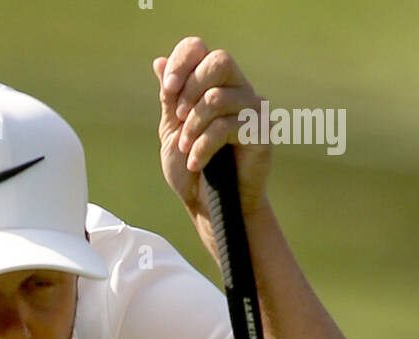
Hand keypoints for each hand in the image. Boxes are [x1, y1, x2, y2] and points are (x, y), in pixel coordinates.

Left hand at [153, 39, 271, 252]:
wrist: (208, 208)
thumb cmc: (191, 171)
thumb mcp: (173, 130)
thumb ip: (170, 98)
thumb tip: (159, 62)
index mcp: (214, 84)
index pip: (201, 50)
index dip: (182, 62)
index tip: (168, 90)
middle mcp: (237, 90)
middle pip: (219, 62)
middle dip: (190, 90)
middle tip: (178, 119)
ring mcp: (252, 109)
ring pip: (218, 97)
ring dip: (193, 127)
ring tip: (186, 150)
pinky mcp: (260, 133)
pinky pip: (227, 126)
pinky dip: (203, 146)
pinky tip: (196, 162)